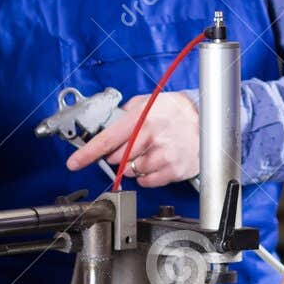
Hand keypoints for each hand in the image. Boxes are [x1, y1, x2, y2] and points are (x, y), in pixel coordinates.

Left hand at [67, 91, 198, 186]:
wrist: (209, 121)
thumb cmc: (177, 111)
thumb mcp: (149, 102)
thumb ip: (126, 114)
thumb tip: (107, 126)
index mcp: (141, 119)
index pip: (107, 139)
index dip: (88, 153)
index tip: (74, 163)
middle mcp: (151, 138)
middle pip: (118, 159)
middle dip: (118, 155)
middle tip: (132, 145)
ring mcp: (163, 156)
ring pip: (132, 172)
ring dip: (134, 166)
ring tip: (149, 151)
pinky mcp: (174, 170)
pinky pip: (147, 182)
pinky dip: (147, 175)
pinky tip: (156, 161)